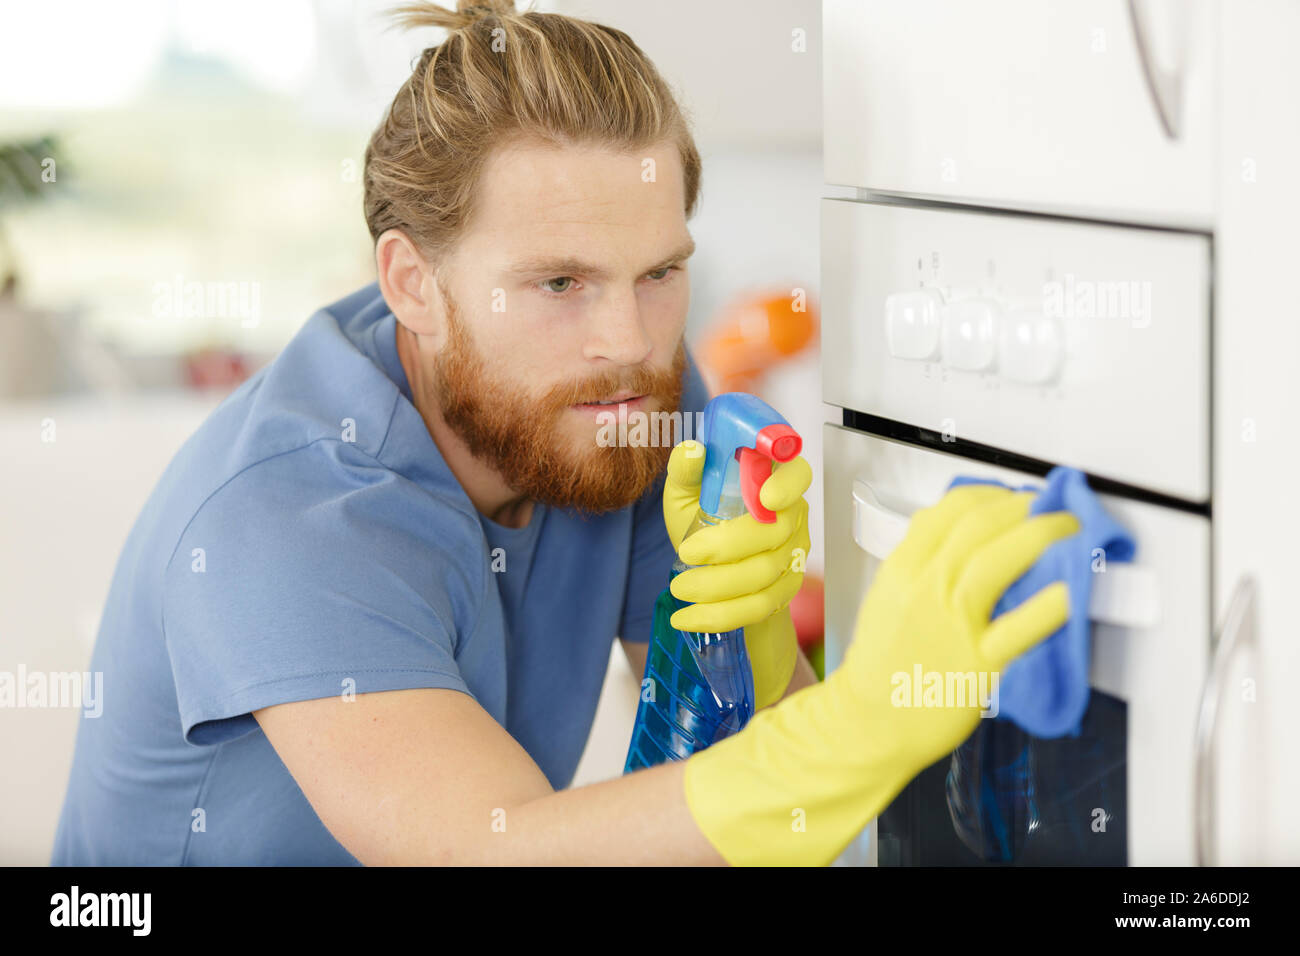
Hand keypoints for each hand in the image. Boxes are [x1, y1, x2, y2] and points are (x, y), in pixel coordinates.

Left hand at [661, 439, 812, 707]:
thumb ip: (686, 471)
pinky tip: (687, 617)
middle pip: (775, 531)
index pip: (797, 474)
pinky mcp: (784, 590)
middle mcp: (791, 515)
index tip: (763, 496)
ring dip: (717, 585)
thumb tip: (691, 451)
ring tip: (679, 587)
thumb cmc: (700, 519)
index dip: (787, 485)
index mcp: (772, 479)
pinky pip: (757, 606)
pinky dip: (718, 615)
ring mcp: (792, 554)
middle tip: (686, 552)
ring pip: (765, 573)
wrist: (706, 568)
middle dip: (729, 545)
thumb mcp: (685, 493)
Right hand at [838, 483, 1079, 775]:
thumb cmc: (882, 665)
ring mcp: (951, 626)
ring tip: (1066, 529)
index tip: (1012, 497)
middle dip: (1021, 507)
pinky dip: (1045, 607)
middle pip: (976, 527)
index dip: (989, 494)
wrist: (869, 721)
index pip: (947, 510)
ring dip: (1040, 536)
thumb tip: (966, 534)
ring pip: (995, 563)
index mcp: (901, 570)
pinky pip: (1015, 629)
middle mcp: (924, 590)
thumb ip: (921, 564)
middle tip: (1048, 507)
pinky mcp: (976, 665)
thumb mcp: (888, 598)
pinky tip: (1067, 592)